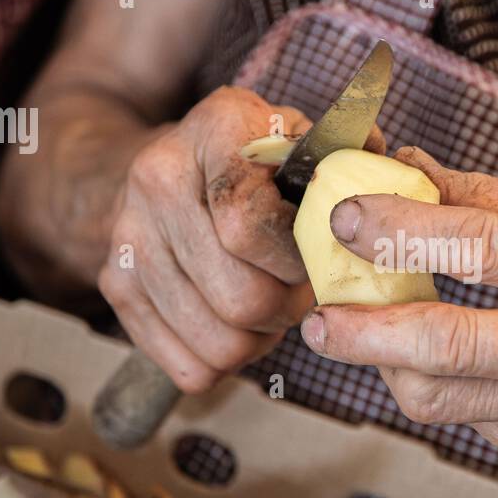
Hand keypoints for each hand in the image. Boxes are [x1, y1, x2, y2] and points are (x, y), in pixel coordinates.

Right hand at [99, 86, 383, 392]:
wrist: (163, 166)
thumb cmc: (255, 160)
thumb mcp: (301, 137)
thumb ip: (348, 154)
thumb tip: (381, 167)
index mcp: (214, 131)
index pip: (247, 224)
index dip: (293, 261)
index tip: (315, 260)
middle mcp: (158, 179)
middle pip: (238, 296)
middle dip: (285, 308)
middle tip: (298, 292)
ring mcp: (127, 236)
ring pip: (218, 341)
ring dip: (260, 340)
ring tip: (270, 308)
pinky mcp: (116, 286)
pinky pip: (188, 366)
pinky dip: (225, 362)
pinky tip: (236, 326)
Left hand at [297, 148, 497, 474]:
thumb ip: (497, 200)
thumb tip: (406, 168)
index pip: (492, 248)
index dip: (407, 232)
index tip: (347, 217)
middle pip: (455, 342)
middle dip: (369, 328)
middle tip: (317, 312)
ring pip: (440, 394)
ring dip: (379, 359)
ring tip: (348, 327)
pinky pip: (457, 413)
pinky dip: (423, 378)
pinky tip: (418, 353)